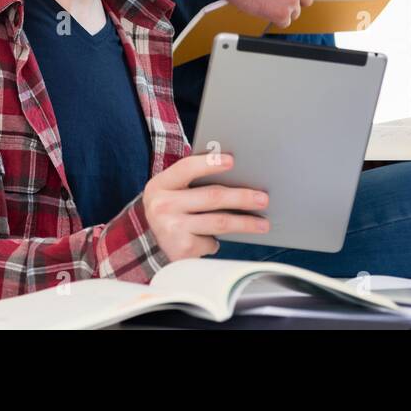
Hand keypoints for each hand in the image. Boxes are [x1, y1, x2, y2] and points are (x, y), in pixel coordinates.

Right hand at [142, 153, 270, 260]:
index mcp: (160, 184)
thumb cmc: (171, 210)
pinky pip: (211, 242)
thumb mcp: (173, 192)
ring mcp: (171, 229)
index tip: (233, 160)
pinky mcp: (181, 249)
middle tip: (263, 198)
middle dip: (242, 197)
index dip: (210, 163)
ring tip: (263, 223)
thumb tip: (236, 171)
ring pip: (219, 222)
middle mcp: (162, 206)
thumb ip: (193, 180)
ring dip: (245, 223)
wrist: (147, 245)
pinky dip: (216, 241)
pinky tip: (217, 240)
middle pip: (212, 196)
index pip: (186, 168)